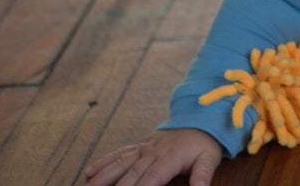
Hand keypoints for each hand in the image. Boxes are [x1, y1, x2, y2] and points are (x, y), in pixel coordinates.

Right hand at [84, 128, 221, 185]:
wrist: (201, 120)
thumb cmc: (205, 143)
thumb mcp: (210, 158)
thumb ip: (203, 173)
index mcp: (169, 158)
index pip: (150, 179)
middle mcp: (152, 153)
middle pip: (130, 175)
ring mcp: (143, 149)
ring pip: (119, 164)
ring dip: (102, 177)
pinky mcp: (139, 146)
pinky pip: (119, 153)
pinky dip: (104, 162)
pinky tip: (89, 172)